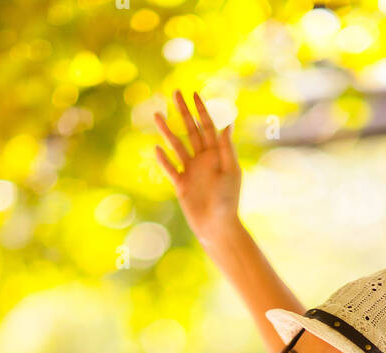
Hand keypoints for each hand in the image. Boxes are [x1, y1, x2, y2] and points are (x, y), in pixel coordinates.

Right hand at [153, 90, 241, 244]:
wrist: (218, 226)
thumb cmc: (229, 200)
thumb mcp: (230, 171)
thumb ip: (226, 148)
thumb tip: (228, 123)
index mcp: (217, 154)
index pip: (207, 126)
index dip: (201, 110)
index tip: (194, 94)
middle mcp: (203, 160)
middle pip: (191, 130)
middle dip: (184, 112)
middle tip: (175, 93)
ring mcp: (191, 171)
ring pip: (177, 146)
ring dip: (167, 131)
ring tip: (157, 115)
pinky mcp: (182, 185)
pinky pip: (170, 169)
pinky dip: (163, 159)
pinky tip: (156, 148)